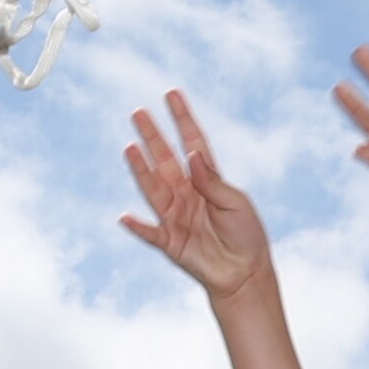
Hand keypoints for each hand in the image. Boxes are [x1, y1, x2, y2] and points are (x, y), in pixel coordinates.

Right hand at [117, 94, 272, 297]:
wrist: (244, 273)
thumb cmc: (245, 235)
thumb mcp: (236, 203)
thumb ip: (212, 181)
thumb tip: (191, 155)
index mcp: (206, 180)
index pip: (192, 142)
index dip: (182, 119)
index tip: (171, 94)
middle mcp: (186, 193)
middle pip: (166, 160)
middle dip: (153, 136)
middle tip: (138, 113)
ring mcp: (175, 216)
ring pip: (154, 188)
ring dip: (141, 169)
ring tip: (129, 148)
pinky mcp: (170, 242)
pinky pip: (150, 234)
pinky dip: (137, 228)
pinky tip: (124, 217)